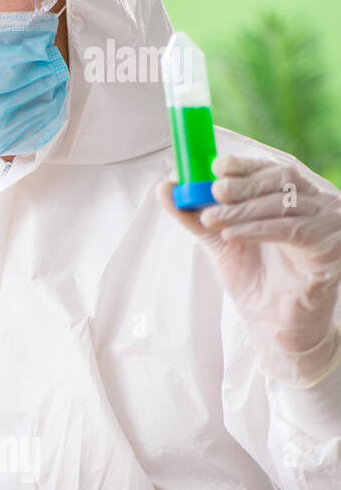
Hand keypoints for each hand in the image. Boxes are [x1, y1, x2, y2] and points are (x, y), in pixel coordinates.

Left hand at [157, 155, 340, 386]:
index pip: (269, 170)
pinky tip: (232, 235)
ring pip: (284, 205)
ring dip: (243, 210)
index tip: (215, 166)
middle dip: (242, 184)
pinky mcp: (329, 249)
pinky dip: (258, 229)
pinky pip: (293, 231)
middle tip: (212, 190)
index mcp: (290, 198)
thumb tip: (165, 187)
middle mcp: (314, 206)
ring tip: (212, 218)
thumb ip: (194, 215)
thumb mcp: (220, 242)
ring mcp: (326, 225)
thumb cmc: (255, 280)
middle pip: (280, 181)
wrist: (275, 325)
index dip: (244, 165)